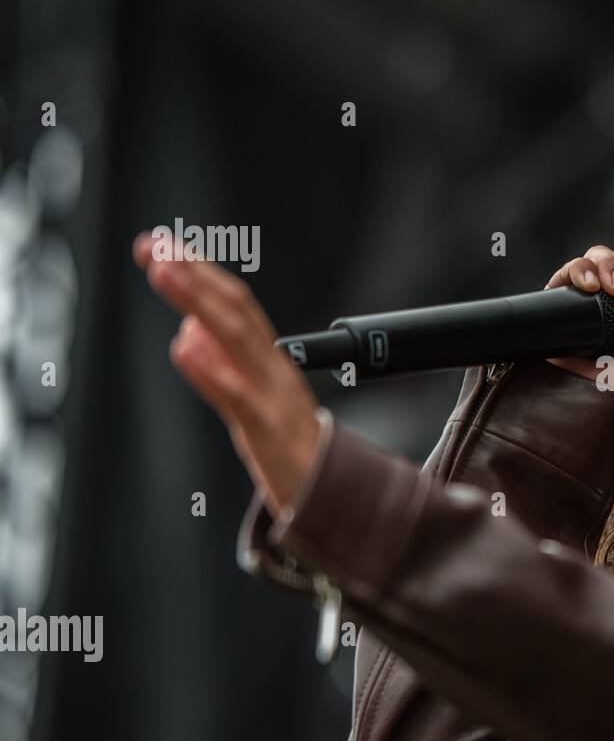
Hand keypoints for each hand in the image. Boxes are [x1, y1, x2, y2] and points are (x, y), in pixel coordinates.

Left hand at [132, 232, 322, 517]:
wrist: (333, 496)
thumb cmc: (290, 449)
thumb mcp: (251, 401)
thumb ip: (220, 366)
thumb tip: (188, 332)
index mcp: (268, 360)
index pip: (234, 304)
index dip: (199, 271)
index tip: (161, 244)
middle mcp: (273, 368)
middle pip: (235, 310)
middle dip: (194, 274)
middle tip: (154, 246)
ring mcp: (273, 395)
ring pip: (237, 339)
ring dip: (198, 301)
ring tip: (163, 272)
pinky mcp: (268, 430)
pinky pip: (238, 396)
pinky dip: (210, 369)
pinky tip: (184, 347)